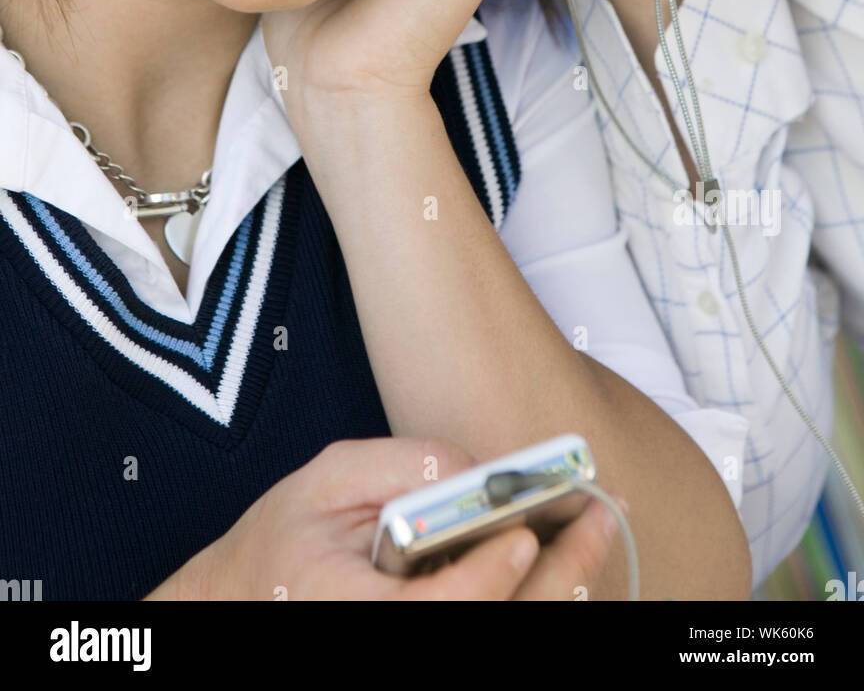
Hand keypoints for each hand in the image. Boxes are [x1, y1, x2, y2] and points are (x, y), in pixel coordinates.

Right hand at [145, 436, 621, 601]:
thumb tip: (474, 470)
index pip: (443, 608)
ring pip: (510, 629)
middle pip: (499, 624)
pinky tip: (561, 558)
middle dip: (560, 572)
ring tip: (595, 528)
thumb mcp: (327, 478)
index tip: (521, 530)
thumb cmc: (283, 540)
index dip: (489, 571)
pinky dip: (539, 597)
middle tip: (601, 514)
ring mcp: (414, 644)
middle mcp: (394, 639)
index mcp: (354, 609)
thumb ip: (400, 464)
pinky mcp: (430, 638)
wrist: (243, 602)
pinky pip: (500, 626)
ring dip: (562, 585)